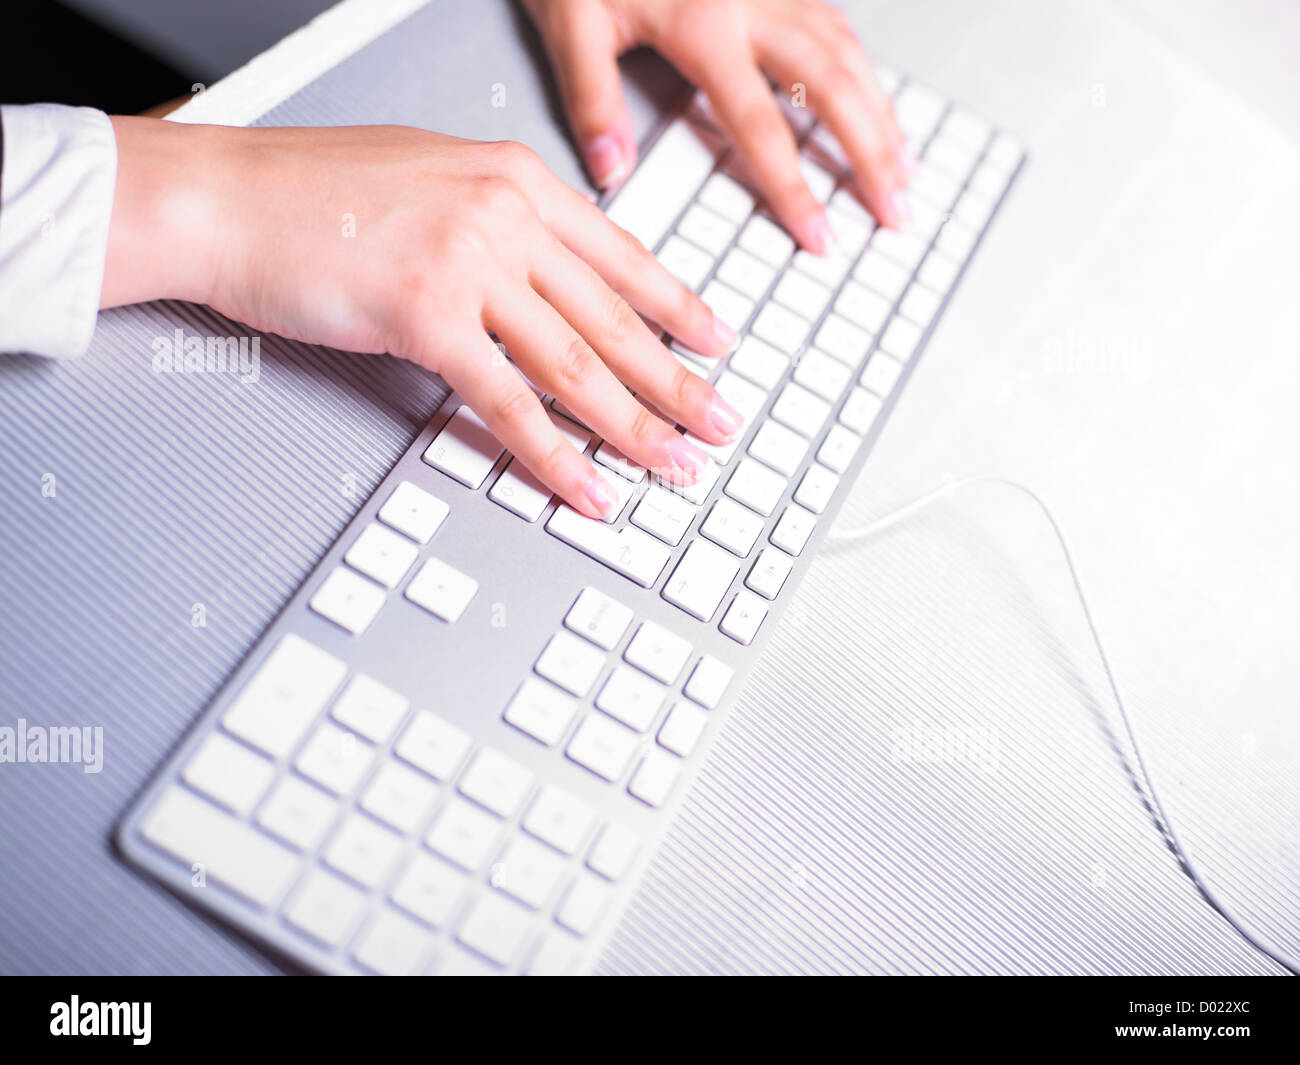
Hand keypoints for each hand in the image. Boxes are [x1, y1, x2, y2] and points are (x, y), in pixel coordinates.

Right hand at [102, 118, 742, 518]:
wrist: (226, 196)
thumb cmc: (312, 191)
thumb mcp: (431, 178)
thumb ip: (500, 221)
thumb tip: (547, 274)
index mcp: (515, 179)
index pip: (622, 257)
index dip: (678, 309)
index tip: (717, 345)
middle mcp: (506, 216)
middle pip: (616, 319)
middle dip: (679, 382)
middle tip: (722, 423)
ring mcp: (471, 264)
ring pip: (578, 365)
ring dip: (637, 426)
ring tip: (679, 464)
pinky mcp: (427, 318)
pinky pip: (509, 404)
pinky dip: (555, 457)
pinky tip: (589, 488)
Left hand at [523, 0, 910, 248]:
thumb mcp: (570, 21)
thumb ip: (591, 97)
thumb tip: (612, 170)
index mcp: (701, 24)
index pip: (759, 126)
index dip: (794, 188)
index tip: (821, 236)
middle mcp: (751, 0)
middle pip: (828, 88)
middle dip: (868, 155)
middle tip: (895, 211)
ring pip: (845, 52)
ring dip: (881, 114)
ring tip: (903, 169)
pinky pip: (836, 24)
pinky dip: (864, 71)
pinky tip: (877, 102)